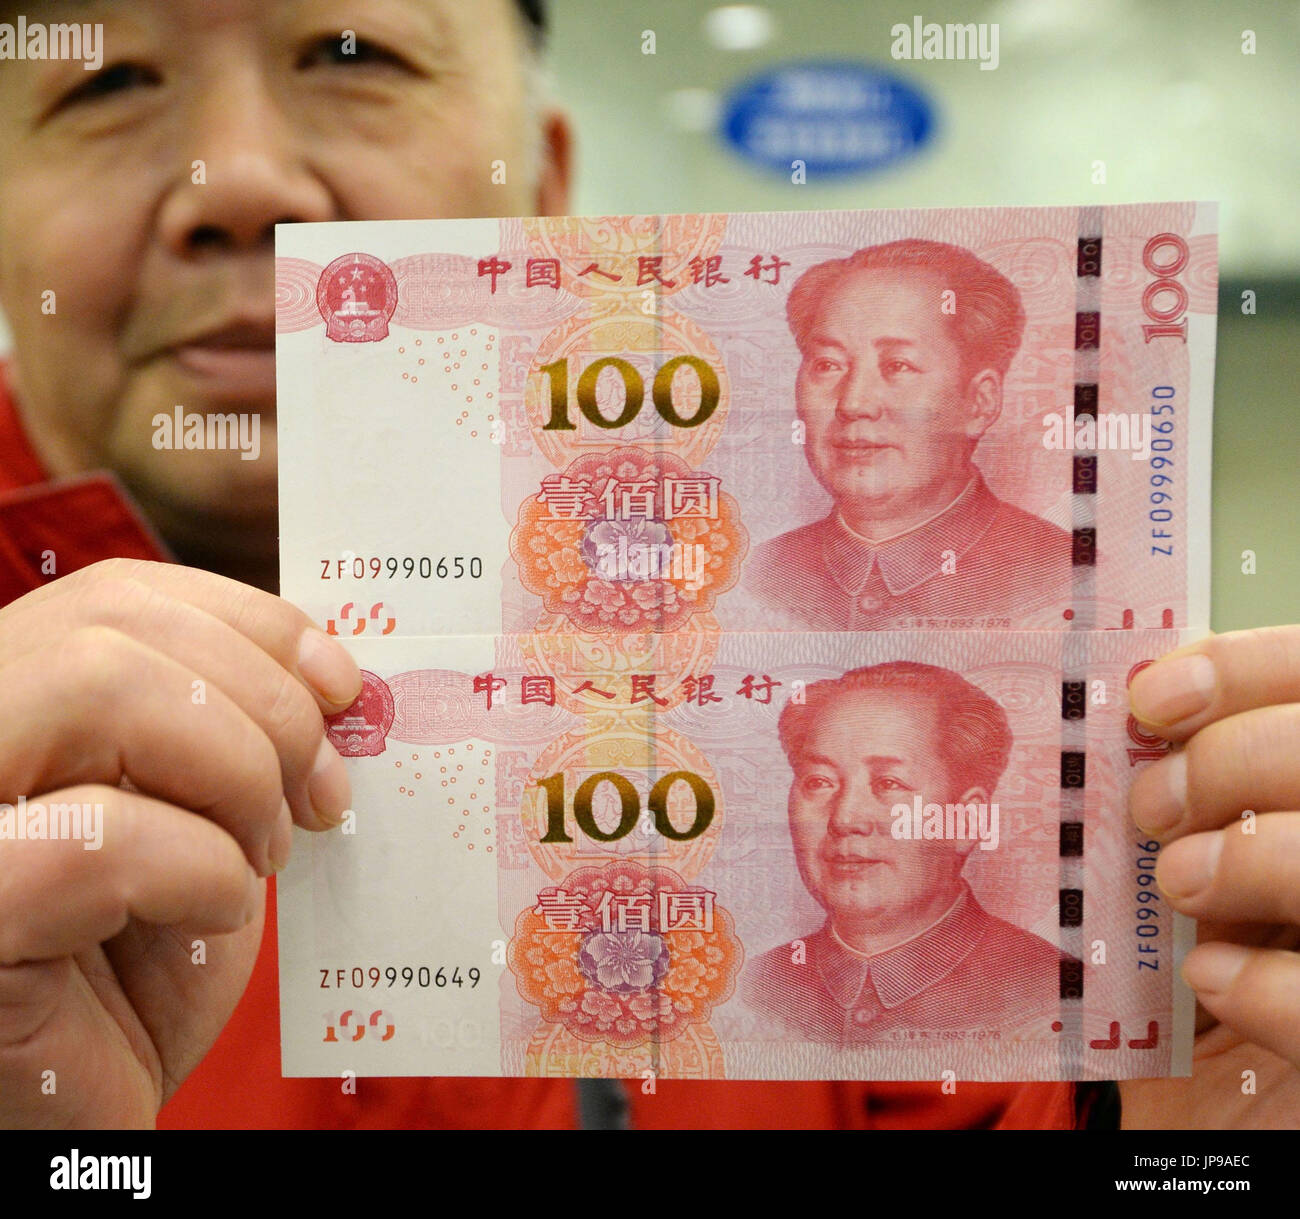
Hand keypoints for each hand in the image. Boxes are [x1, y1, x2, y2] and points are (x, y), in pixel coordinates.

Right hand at [0, 559, 360, 1127]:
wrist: (85, 1102)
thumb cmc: (140, 958)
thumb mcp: (201, 815)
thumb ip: (235, 728)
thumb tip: (334, 672)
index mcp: (15, 700)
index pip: (122, 594)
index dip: (252, 623)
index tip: (343, 684)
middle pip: (112, 629)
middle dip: (262, 703)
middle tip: (324, 795)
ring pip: (96, 689)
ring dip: (234, 774)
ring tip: (266, 853)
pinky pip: (98, 840)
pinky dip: (200, 871)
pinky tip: (214, 914)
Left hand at [1121, 626, 1299, 1127]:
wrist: (1232, 1113)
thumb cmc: (1220, 976)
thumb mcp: (1211, 876)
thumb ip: (1197, 803)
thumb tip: (1129, 721)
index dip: (1245, 668)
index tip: (1148, 700)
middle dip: (1228, 762)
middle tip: (1149, 807)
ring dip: (1249, 859)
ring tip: (1178, 885)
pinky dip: (1269, 986)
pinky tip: (1210, 980)